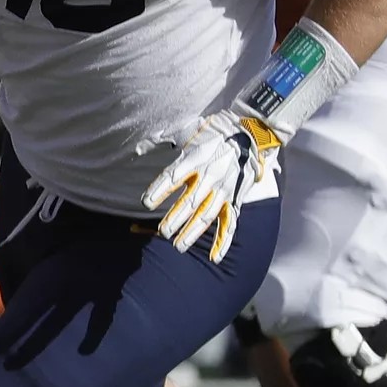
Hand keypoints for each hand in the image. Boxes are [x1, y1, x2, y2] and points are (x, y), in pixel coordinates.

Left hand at [140, 112, 281, 261]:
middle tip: (162, 232)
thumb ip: (159, 141)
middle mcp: (209, 177)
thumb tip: (138, 150)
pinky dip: (223, 241)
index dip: (159, 190)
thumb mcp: (183, 131)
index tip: (145, 203)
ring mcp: (223, 190)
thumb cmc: (210, 133)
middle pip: (190, 202)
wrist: (248, 133)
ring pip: (207, 216)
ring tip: (178, 246)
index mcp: (194, 159)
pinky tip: (214, 256)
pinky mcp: (234, 199)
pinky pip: (230, 223)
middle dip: (175, 219)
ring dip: (193, 232)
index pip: (173, 177)